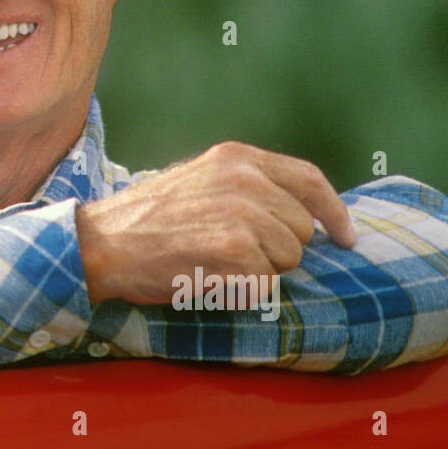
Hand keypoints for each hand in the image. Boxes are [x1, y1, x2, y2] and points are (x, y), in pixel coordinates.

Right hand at [75, 141, 354, 304]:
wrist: (102, 242)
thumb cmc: (146, 221)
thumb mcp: (200, 181)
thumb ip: (247, 186)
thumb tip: (300, 215)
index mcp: (237, 157)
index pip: (310, 179)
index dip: (334, 212)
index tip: (346, 237)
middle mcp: (245, 178)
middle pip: (301, 229)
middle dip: (277, 249)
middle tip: (229, 252)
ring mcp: (242, 212)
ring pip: (288, 259)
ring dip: (260, 271)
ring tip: (214, 262)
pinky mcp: (235, 249)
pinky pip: (265, 284)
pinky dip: (242, 291)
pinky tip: (208, 278)